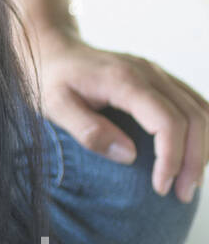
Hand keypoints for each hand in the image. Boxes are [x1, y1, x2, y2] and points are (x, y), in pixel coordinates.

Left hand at [30, 26, 208, 202]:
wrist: (53, 49)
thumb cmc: (50, 79)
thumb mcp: (54, 106)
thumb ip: (88, 130)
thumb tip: (129, 155)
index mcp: (124, 80)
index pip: (167, 121)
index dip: (171, 157)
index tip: (160, 187)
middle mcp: (148, 72)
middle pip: (192, 117)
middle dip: (193, 160)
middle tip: (181, 194)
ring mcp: (157, 73)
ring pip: (200, 110)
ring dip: (201, 148)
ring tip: (189, 182)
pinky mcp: (159, 78)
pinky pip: (193, 103)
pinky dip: (199, 131)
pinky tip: (191, 155)